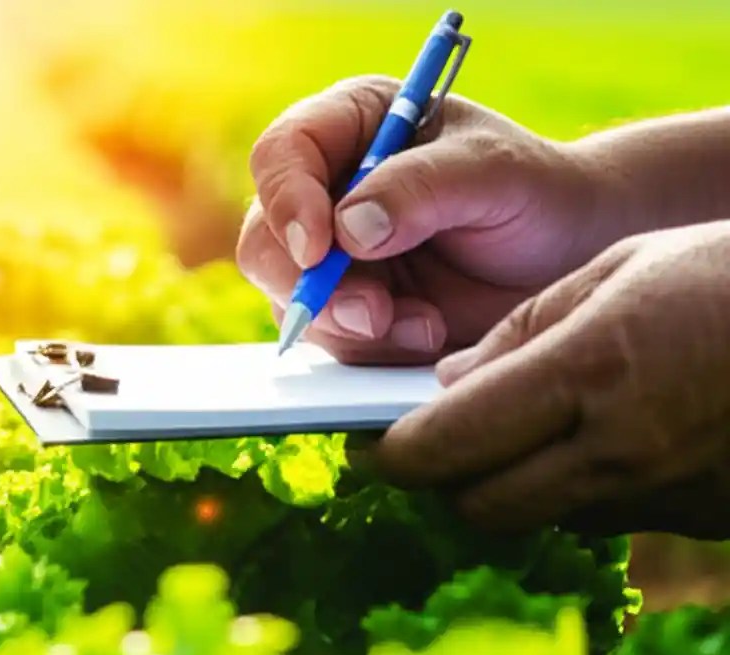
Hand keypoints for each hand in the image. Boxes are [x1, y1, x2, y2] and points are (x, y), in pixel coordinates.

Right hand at [238, 75, 616, 363]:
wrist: (569, 256)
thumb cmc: (537, 193)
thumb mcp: (493, 173)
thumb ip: (420, 189)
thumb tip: (348, 229)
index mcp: (351, 126)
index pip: (283, 154)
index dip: (288, 201)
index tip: (318, 249)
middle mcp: (326, 189)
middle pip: (266, 238)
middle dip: (310, 285)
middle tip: (370, 312)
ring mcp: (331, 255)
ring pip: (291, 299)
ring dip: (350, 325)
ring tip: (425, 323)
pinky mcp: (346, 308)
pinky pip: (330, 339)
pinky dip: (373, 347)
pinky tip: (426, 331)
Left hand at [361, 220, 729, 539]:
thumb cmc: (728, 276)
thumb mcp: (615, 271)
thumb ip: (520, 334)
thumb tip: (447, 386)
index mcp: (587, 373)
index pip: (443, 446)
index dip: (389, 453)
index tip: (366, 440)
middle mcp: (619, 449)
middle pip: (477, 504)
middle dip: (440, 478)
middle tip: (427, 439)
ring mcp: (663, 494)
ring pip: (536, 518)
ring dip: (504, 486)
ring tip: (513, 429)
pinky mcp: (698, 518)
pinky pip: (601, 518)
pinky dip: (571, 490)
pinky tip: (589, 439)